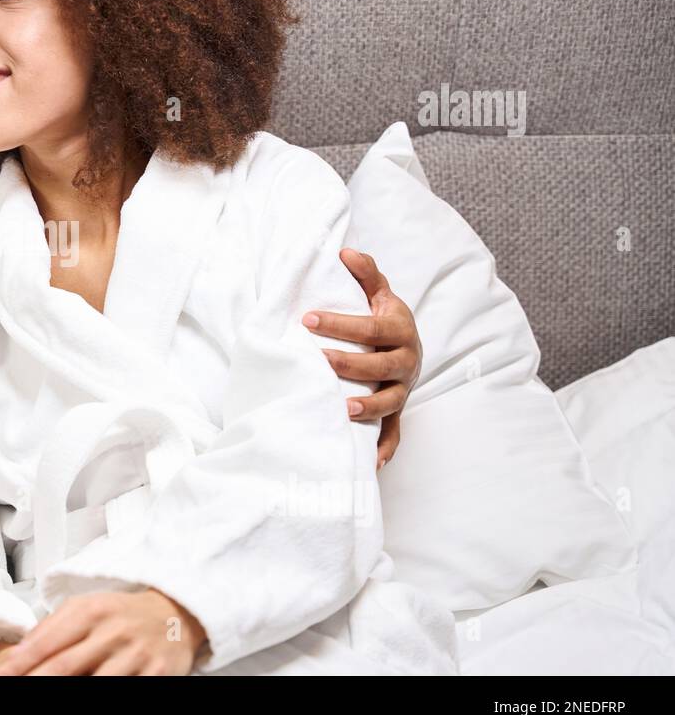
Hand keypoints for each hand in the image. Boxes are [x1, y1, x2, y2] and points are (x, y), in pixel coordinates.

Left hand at [0, 589, 206, 675]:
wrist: (174, 614)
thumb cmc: (121, 613)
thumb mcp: (86, 607)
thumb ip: (52, 626)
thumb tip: (18, 653)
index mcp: (91, 610)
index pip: (47, 642)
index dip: (19, 664)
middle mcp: (112, 630)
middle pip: (64, 666)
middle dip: (36, 680)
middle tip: (9, 689)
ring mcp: (135, 654)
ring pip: (96, 682)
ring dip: (66, 690)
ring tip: (41, 695)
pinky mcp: (155, 672)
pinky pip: (124, 689)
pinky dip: (103, 692)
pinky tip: (88, 698)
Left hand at [303, 248, 421, 468]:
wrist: (409, 346)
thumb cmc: (385, 318)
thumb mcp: (380, 294)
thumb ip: (366, 273)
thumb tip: (345, 252)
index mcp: (400, 331)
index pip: (371, 327)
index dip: (341, 324)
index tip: (307, 320)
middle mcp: (406, 362)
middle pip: (380, 366)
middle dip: (348, 363)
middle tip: (317, 360)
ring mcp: (403, 390)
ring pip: (390, 402)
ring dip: (368, 407)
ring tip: (341, 407)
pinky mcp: (398, 413)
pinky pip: (393, 434)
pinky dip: (384, 449)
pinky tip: (369, 462)